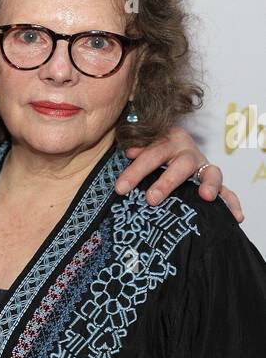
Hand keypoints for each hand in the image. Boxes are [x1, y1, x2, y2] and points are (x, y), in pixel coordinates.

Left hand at [115, 125, 242, 222]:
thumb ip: (136, 151)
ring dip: (209, 185)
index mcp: (169, 140)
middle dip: (166, 182)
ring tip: (206, 197)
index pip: (152, 154)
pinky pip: (228, 191)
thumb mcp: (142, 148)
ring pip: (210, 173)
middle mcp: (189, 152)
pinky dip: (232, 203)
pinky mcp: (214, 182)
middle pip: (181, 164)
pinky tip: (236, 217)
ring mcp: (203, 167)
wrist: (170, 147)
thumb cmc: (151, 154)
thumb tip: (129, 152)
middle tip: (151, 199)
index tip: (121, 188)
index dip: (135, 171)